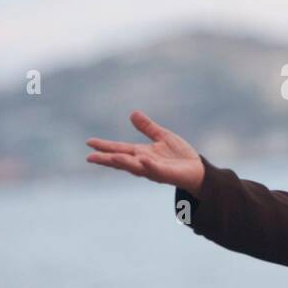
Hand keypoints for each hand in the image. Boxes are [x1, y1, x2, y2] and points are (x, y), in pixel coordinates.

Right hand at [86, 111, 205, 195]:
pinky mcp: (166, 174)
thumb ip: (148, 127)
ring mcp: (154, 169)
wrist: (198, 169)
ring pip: (135, 167)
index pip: (119, 149)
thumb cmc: (179, 155)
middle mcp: (144, 163)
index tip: (89, 142)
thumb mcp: (162, 136)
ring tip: (111, 158)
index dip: (104, 146)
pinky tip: (142, 159)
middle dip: (107, 160)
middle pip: (122, 161)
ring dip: (123, 163)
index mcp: (141, 153)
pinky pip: (155, 170)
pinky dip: (148, 165)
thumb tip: (133, 113)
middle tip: (90, 158)